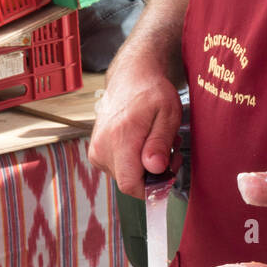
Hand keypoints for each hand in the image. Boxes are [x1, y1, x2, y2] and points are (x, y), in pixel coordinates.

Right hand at [87, 55, 181, 198]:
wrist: (130, 78)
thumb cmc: (151, 93)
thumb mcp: (167, 114)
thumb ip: (159, 142)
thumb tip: (154, 168)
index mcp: (120, 137)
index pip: (130, 184)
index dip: (151, 188)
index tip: (167, 175)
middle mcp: (102, 146)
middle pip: (130, 182)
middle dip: (153, 175)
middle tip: (170, 153)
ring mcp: (96, 150)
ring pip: (125, 177)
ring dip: (145, 169)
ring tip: (157, 145)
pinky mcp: (96, 152)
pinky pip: (118, 169)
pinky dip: (134, 163)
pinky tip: (144, 146)